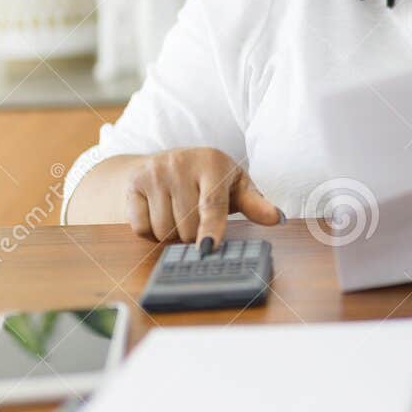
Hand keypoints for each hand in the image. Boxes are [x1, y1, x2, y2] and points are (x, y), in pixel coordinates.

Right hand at [125, 147, 281, 245]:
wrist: (166, 162)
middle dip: (193, 235)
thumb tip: (276, 218)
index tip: (208, 248)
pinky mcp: (134, 183)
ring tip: (179, 217)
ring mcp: (154, 172)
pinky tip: (159, 215)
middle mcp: (180, 163)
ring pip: (163, 230)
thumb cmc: (209, 179)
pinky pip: (141, 227)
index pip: (212, 203)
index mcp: (212, 162)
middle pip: (187, 225)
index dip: (211, 229)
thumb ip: (255, 203)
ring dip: (172, 235)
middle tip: (196, 222)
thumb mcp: (235, 186)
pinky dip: (151, 232)